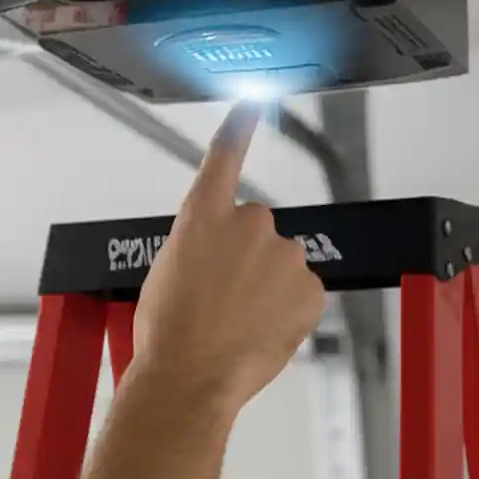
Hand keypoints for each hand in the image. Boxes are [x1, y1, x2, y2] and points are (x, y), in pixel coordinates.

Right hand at [133, 104, 325, 413]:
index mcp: (203, 215)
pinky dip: (287, 309)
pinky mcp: (310, 286)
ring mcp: (284, 254)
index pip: (225, 156)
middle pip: (256, 228)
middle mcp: (248, 222)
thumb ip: (199, 246)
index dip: (240, 127)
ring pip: (280, 263)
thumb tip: (219, 257)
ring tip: (237, 320)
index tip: (252, 102)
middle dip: (246, 256)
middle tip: (222, 296)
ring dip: (267, 284)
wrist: (190, 375)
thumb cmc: (167, 332)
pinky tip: (261, 329)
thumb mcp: (168, 271)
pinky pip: (300, 292)